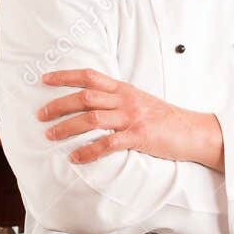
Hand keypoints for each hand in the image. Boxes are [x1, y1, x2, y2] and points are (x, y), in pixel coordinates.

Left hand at [38, 69, 221, 167]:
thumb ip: (118, 100)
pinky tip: (76, 158)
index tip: (44, 79)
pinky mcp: (139, 136)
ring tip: (51, 136)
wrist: (193, 131)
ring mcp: (132, 117)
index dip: (65, 76)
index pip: (90, 76)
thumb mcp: (141, 101)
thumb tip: (93, 105)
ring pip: (92, 118)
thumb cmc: (166, 120)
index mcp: (124, 89)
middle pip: (85, 96)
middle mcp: (126, 100)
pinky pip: (108, 144)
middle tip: (40, 115)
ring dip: (67, 127)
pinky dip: (89, 151)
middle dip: (58, 105)